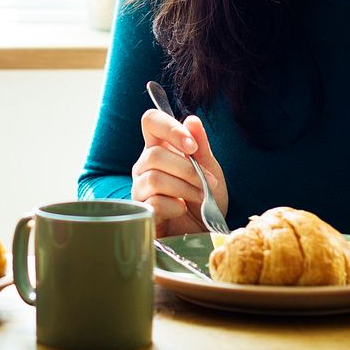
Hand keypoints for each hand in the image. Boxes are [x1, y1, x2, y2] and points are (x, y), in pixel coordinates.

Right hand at [131, 109, 229, 237]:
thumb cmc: (205, 197)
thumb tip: (192, 119)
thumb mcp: (210, 168)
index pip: (151, 121)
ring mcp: (140, 189)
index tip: (192, 146)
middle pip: (154, 155)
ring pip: (154, 179)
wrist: (206, 230)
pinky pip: (154, 203)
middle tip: (208, 181)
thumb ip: (200, 145)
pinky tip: (182, 210)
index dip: (169, 128)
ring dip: (185, 188)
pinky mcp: (141, 212)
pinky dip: (176, 207)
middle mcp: (144, 166)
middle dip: (187, 168)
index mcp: (160, 147)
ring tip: (200, 196)